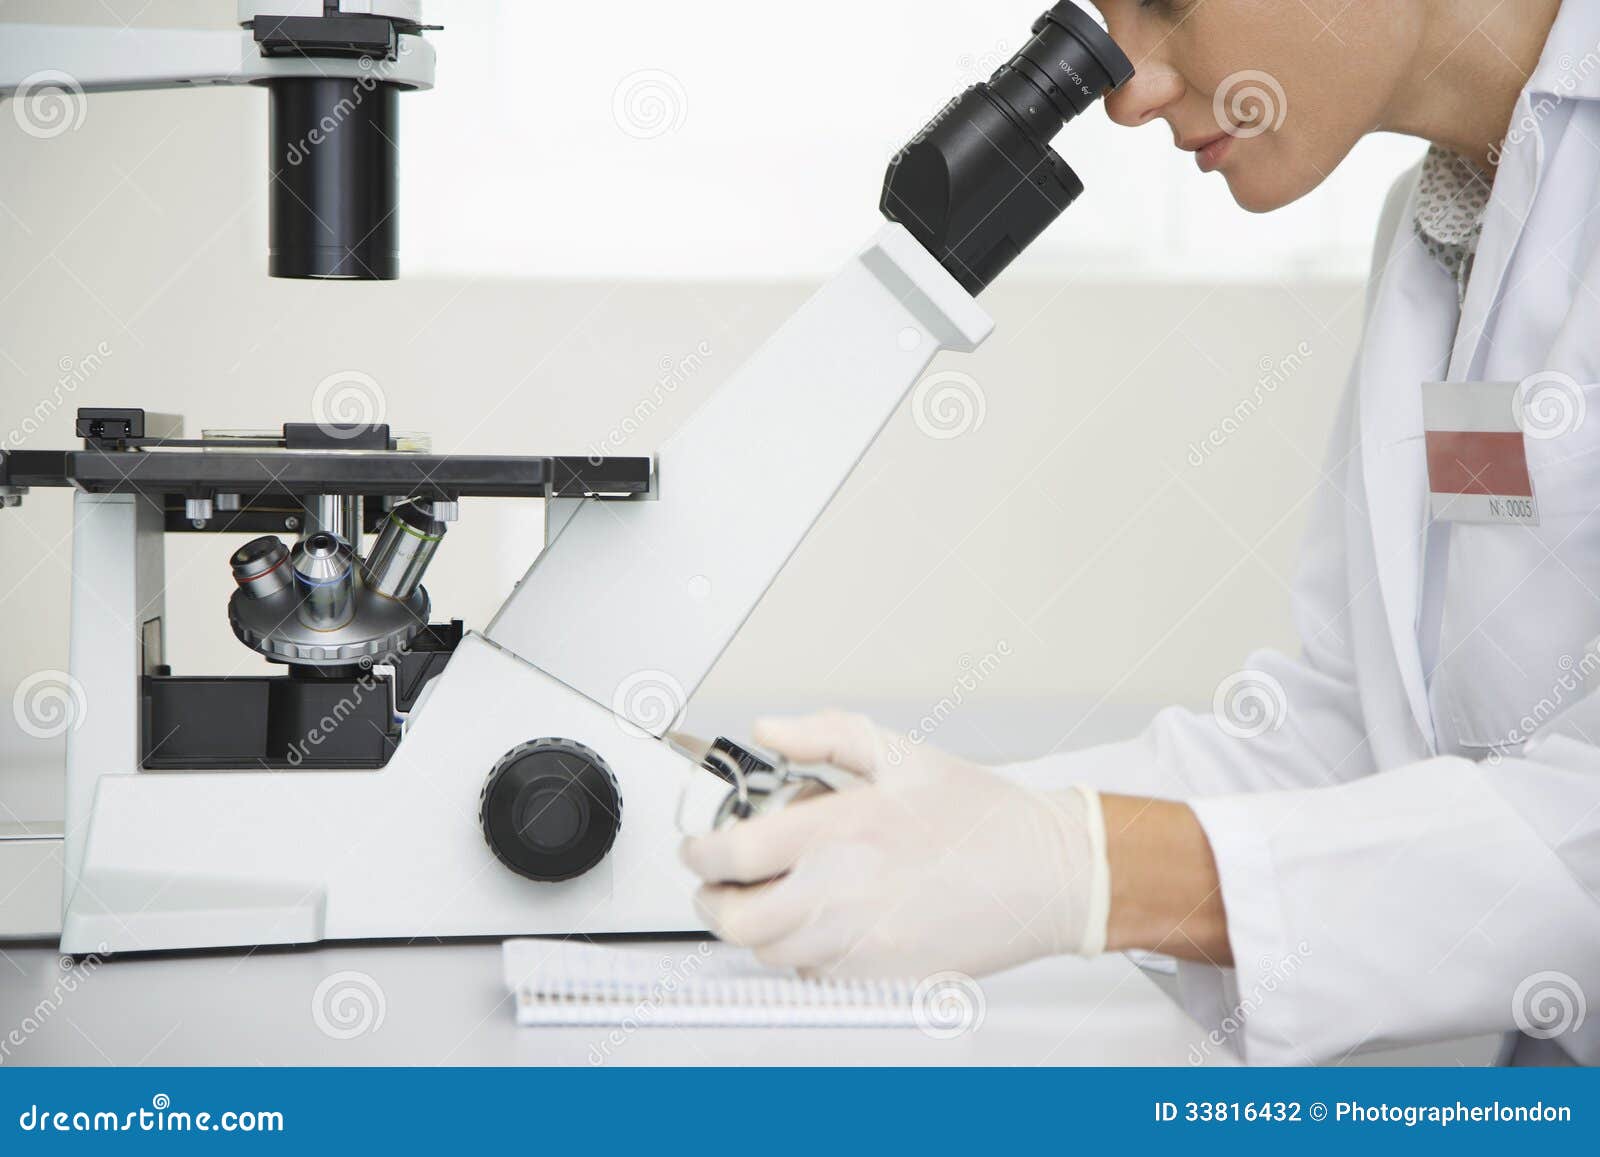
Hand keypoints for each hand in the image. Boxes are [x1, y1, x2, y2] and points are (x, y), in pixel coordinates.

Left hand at [679, 711, 1110, 977]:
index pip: (737, 854)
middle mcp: (846, 893)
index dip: (701, 855)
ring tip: (769, 899)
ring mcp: (864, 944)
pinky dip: (802, 951)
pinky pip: (817, 974)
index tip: (700, 849)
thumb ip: (824, 735)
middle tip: (717, 885)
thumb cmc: (983, 817)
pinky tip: (822, 920)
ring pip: (771, 954)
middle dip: (713, 902)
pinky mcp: (884, 978)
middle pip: (739, 921)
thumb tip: (769, 731)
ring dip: (755, 929)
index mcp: (844, 831)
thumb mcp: (901, 753)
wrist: (1049, 874)